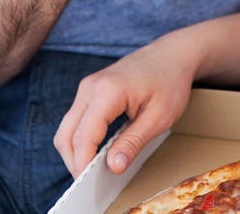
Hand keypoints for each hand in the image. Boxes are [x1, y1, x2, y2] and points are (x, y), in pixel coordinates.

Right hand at [54, 37, 195, 177]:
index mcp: (107, 91)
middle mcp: (91, 86)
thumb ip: (133, 142)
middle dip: (75, 162)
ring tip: (95, 169)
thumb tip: (112, 167)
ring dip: (76, 151)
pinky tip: (97, 151)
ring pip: (68, 128)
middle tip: (92, 183)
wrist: (173, 53)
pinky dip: (81, 138)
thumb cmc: (170, 81)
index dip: (83, 165)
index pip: (83, 137)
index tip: (90, 186)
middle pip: (66, 135)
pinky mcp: (91, 89)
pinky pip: (76, 119)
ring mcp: (89, 86)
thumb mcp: (159, 117)